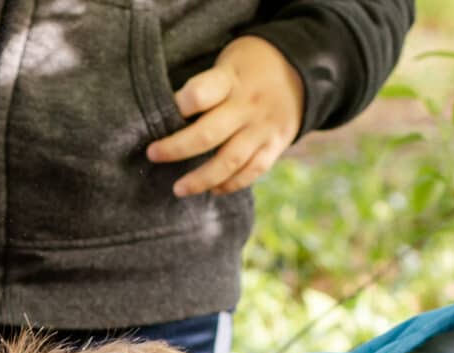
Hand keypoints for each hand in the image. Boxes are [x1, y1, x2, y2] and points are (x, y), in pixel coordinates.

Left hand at [148, 34, 305, 197]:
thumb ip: (205, 87)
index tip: (161, 113)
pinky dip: (230, 185)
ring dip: (201, 179)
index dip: (180, 105)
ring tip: (178, 189)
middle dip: (176, 148)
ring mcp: (263, 128)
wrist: (299, 70)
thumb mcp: (227, 62)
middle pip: (208, 134)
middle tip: (153, 154)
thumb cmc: (248, 67)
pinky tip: (212, 190)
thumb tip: (167, 117)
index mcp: (231, 79)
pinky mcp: (275, 146)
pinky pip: (252, 172)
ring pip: (229, 161)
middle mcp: (248, 106)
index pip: (201, 93)